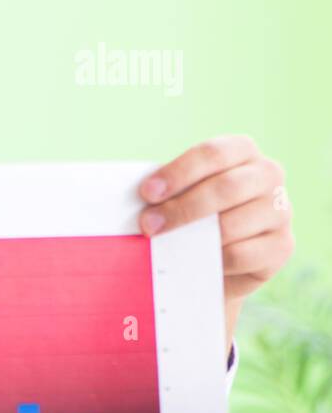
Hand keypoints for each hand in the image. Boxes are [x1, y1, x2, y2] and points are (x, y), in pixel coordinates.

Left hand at [138, 135, 293, 352]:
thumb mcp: (179, 193)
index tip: (146, 193)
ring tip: (165, 246)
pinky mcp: (283, 246)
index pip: (212, 153)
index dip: (177, 172)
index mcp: (241, 150)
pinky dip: (213, 260)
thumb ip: (165, 190)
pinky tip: (194, 261)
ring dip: (193, 237)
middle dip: (181, 208)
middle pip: (225, 188)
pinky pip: (243, 254)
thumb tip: (131, 199)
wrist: (215, 257)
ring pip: (233, 224)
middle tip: (147, 225)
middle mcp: (268, 174)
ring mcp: (280, 210)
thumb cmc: (190, 214)